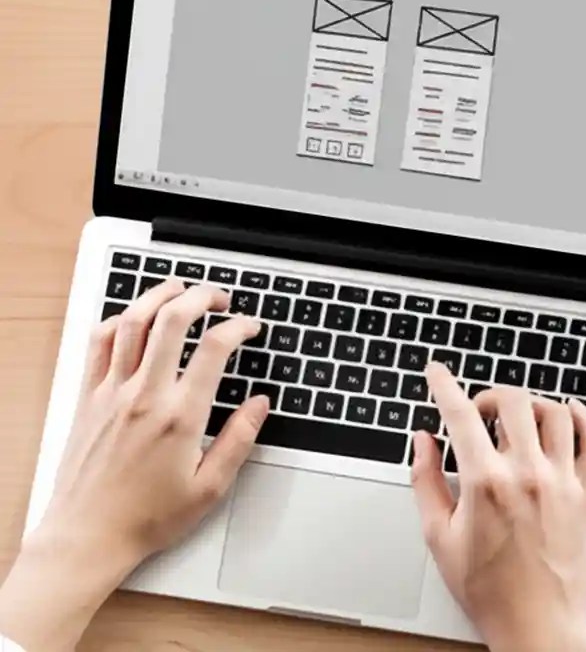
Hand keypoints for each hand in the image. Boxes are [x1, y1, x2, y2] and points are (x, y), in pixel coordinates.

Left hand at [0, 280, 267, 651]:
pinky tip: (134, 319)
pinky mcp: (88, 398)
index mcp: (181, 417)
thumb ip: (239, 439)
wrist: (88, 535)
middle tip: (219, 298)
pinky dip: (119, 321)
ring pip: (132, 322)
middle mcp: (144, 396)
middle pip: (172, 321)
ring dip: (158, 296)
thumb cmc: (147, 517)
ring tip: (178, 289)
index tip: (249, 327)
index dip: (239, 327)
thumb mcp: (210, 487)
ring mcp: (111, 393)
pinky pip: (99, 344)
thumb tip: (260, 405)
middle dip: (202, 297)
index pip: (214, 349)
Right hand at [411, 364, 585, 651]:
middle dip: (489, 395)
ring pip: (553, 412)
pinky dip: (581, 416)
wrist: (537, 623)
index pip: (461, 415)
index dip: (444, 385)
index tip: (436, 372)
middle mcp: (526, 474)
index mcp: (484, 484)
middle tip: (479, 410)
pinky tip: (567, 413)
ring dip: (530, 404)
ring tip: (516, 418)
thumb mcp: (438, 537)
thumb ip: (426, 481)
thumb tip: (422, 442)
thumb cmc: (489, 589)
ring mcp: (562, 481)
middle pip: (512, 401)